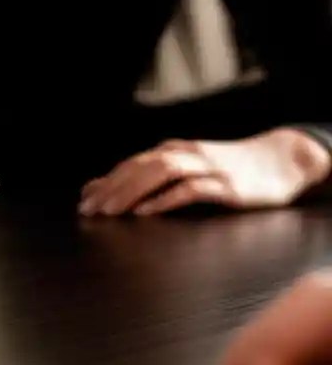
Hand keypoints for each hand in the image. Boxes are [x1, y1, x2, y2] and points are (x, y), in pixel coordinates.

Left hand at [79, 129, 330, 216]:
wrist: (280, 163)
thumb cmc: (228, 170)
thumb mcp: (189, 169)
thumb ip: (152, 177)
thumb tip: (105, 190)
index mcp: (175, 151)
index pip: (133, 164)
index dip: (107, 182)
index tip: (84, 201)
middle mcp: (187, 154)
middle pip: (142, 167)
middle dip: (112, 188)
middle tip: (89, 210)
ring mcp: (208, 168)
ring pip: (162, 172)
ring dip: (132, 192)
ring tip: (110, 211)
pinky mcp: (226, 186)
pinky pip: (191, 190)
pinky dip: (165, 200)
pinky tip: (146, 213)